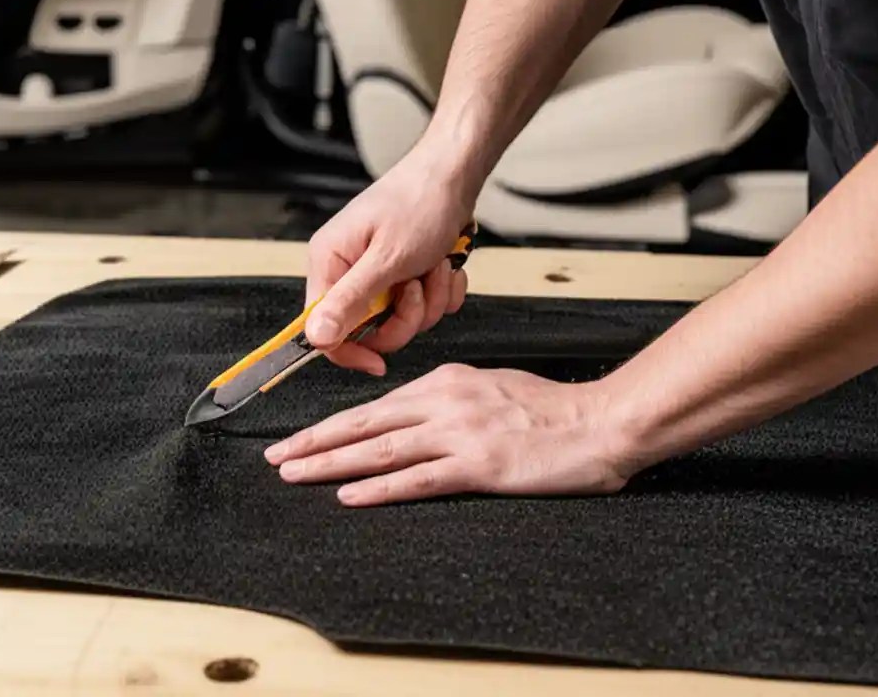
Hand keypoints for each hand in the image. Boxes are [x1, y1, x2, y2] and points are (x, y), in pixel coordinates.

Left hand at [264, 365, 635, 506]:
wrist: (601, 422)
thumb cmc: (551, 410)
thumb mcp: (491, 387)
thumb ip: (450, 399)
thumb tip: (415, 416)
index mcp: (445, 382)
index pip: (375, 406)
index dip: (332, 423)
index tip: (300, 436)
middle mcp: (444, 402)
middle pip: (364, 424)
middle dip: (314, 440)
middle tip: (276, 456)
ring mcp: (459, 433)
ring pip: (380, 449)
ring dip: (331, 463)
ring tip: (294, 474)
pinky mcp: (478, 465)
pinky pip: (417, 478)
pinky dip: (379, 488)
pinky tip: (349, 496)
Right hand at [305, 145, 476, 375]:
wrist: (455, 174)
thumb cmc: (419, 203)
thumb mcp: (385, 259)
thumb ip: (350, 301)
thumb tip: (315, 337)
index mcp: (330, 262)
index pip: (323, 329)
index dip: (350, 351)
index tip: (378, 362)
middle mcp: (348, 269)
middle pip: (368, 329)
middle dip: (404, 315)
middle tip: (418, 286)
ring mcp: (377, 273)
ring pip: (401, 319)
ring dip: (429, 299)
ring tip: (435, 265)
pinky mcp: (403, 272)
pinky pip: (423, 306)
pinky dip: (441, 290)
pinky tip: (445, 264)